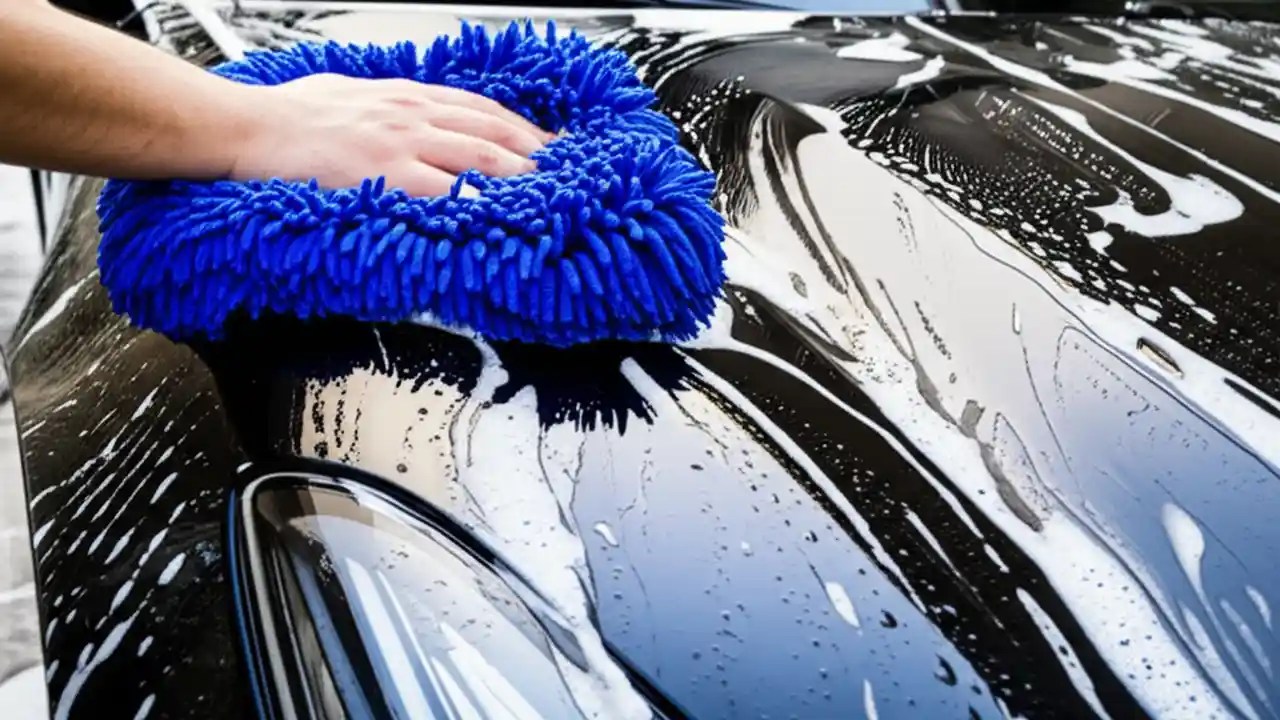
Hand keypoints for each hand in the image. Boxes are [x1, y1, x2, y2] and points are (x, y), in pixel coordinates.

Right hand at [228, 74, 554, 195]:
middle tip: (572, 173)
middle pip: (492, 132)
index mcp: (406, 97)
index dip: (523, 128)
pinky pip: (442, 190)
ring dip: (520, 175)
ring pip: (478, 157)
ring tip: (553, 194)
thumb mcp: (350, 95)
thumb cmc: (291, 118)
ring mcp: (401, 145)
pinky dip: (476, 200)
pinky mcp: (384, 175)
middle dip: (536, 153)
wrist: (247, 127)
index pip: (481, 109)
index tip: (552, 145)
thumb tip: (415, 117)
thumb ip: (389, 107)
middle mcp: (412, 115)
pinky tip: (501, 211)